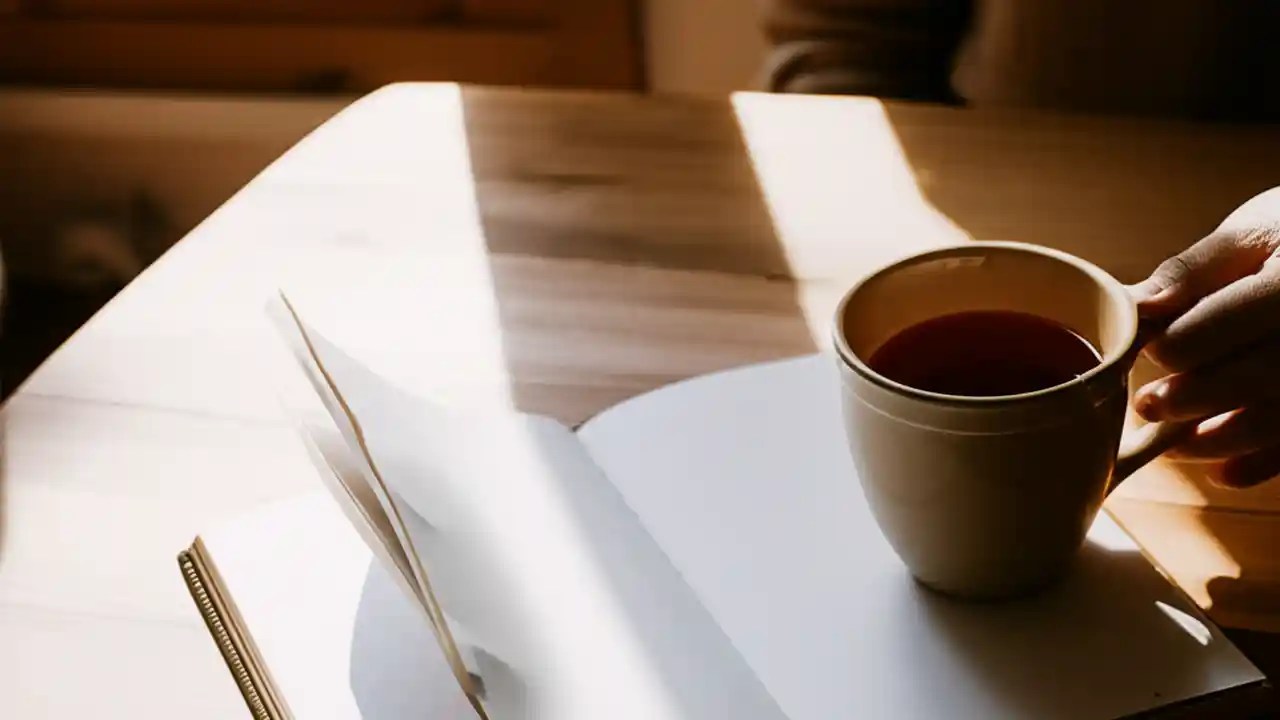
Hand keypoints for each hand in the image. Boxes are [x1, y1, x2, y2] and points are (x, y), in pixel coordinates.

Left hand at [1128, 187, 1279, 487]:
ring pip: (1279, 416)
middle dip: (1196, 396)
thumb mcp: (1250, 234)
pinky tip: (1221, 474)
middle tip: (1147, 405)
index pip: (1234, 317)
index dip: (1185, 340)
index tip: (1150, 351)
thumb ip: (1194, 270)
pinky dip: (1261, 463)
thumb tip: (1142, 305)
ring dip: (1224, 438)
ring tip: (1176, 444)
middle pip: (1259, 374)